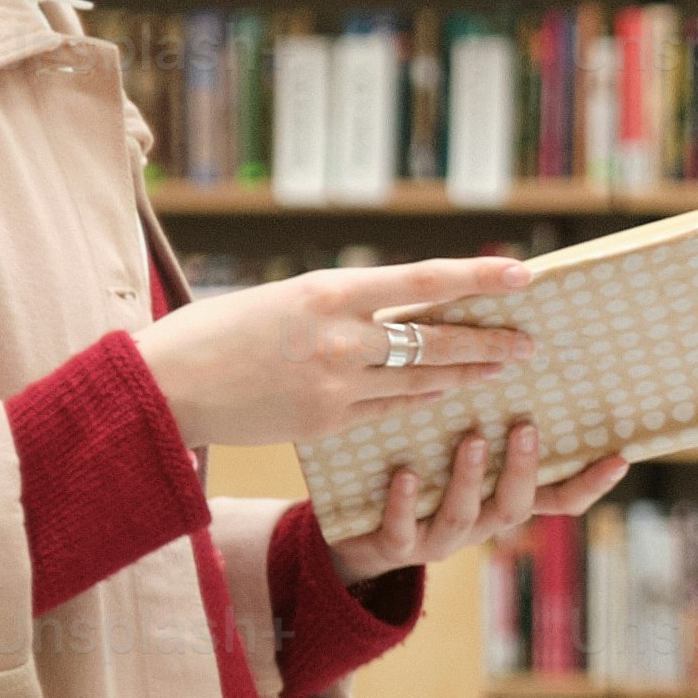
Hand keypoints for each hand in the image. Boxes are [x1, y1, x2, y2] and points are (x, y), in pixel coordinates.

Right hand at [134, 255, 530, 447]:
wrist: (167, 386)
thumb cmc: (218, 330)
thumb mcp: (283, 297)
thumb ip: (338, 305)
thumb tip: (388, 310)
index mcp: (330, 291)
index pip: (425, 280)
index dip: (480, 277)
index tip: (524, 274)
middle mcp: (341, 338)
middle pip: (436, 339)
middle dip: (489, 341)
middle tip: (530, 342)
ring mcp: (337, 386)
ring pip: (422, 380)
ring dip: (467, 375)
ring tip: (502, 370)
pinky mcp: (327, 423)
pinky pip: (390, 411)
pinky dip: (421, 401)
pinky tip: (446, 397)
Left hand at [321, 424, 633, 574]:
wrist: (354, 528)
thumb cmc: (413, 463)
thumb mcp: (451, 438)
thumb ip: (480, 403)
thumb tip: (510, 327)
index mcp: (499, 494)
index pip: (559, 496)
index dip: (591, 482)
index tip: (620, 456)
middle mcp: (479, 521)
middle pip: (516, 505)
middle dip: (523, 469)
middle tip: (525, 428)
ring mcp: (437, 538)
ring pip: (463, 517)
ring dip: (468, 478)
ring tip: (470, 440)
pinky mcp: (393, 545)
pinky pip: (402, 530)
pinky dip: (405, 502)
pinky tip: (406, 473)